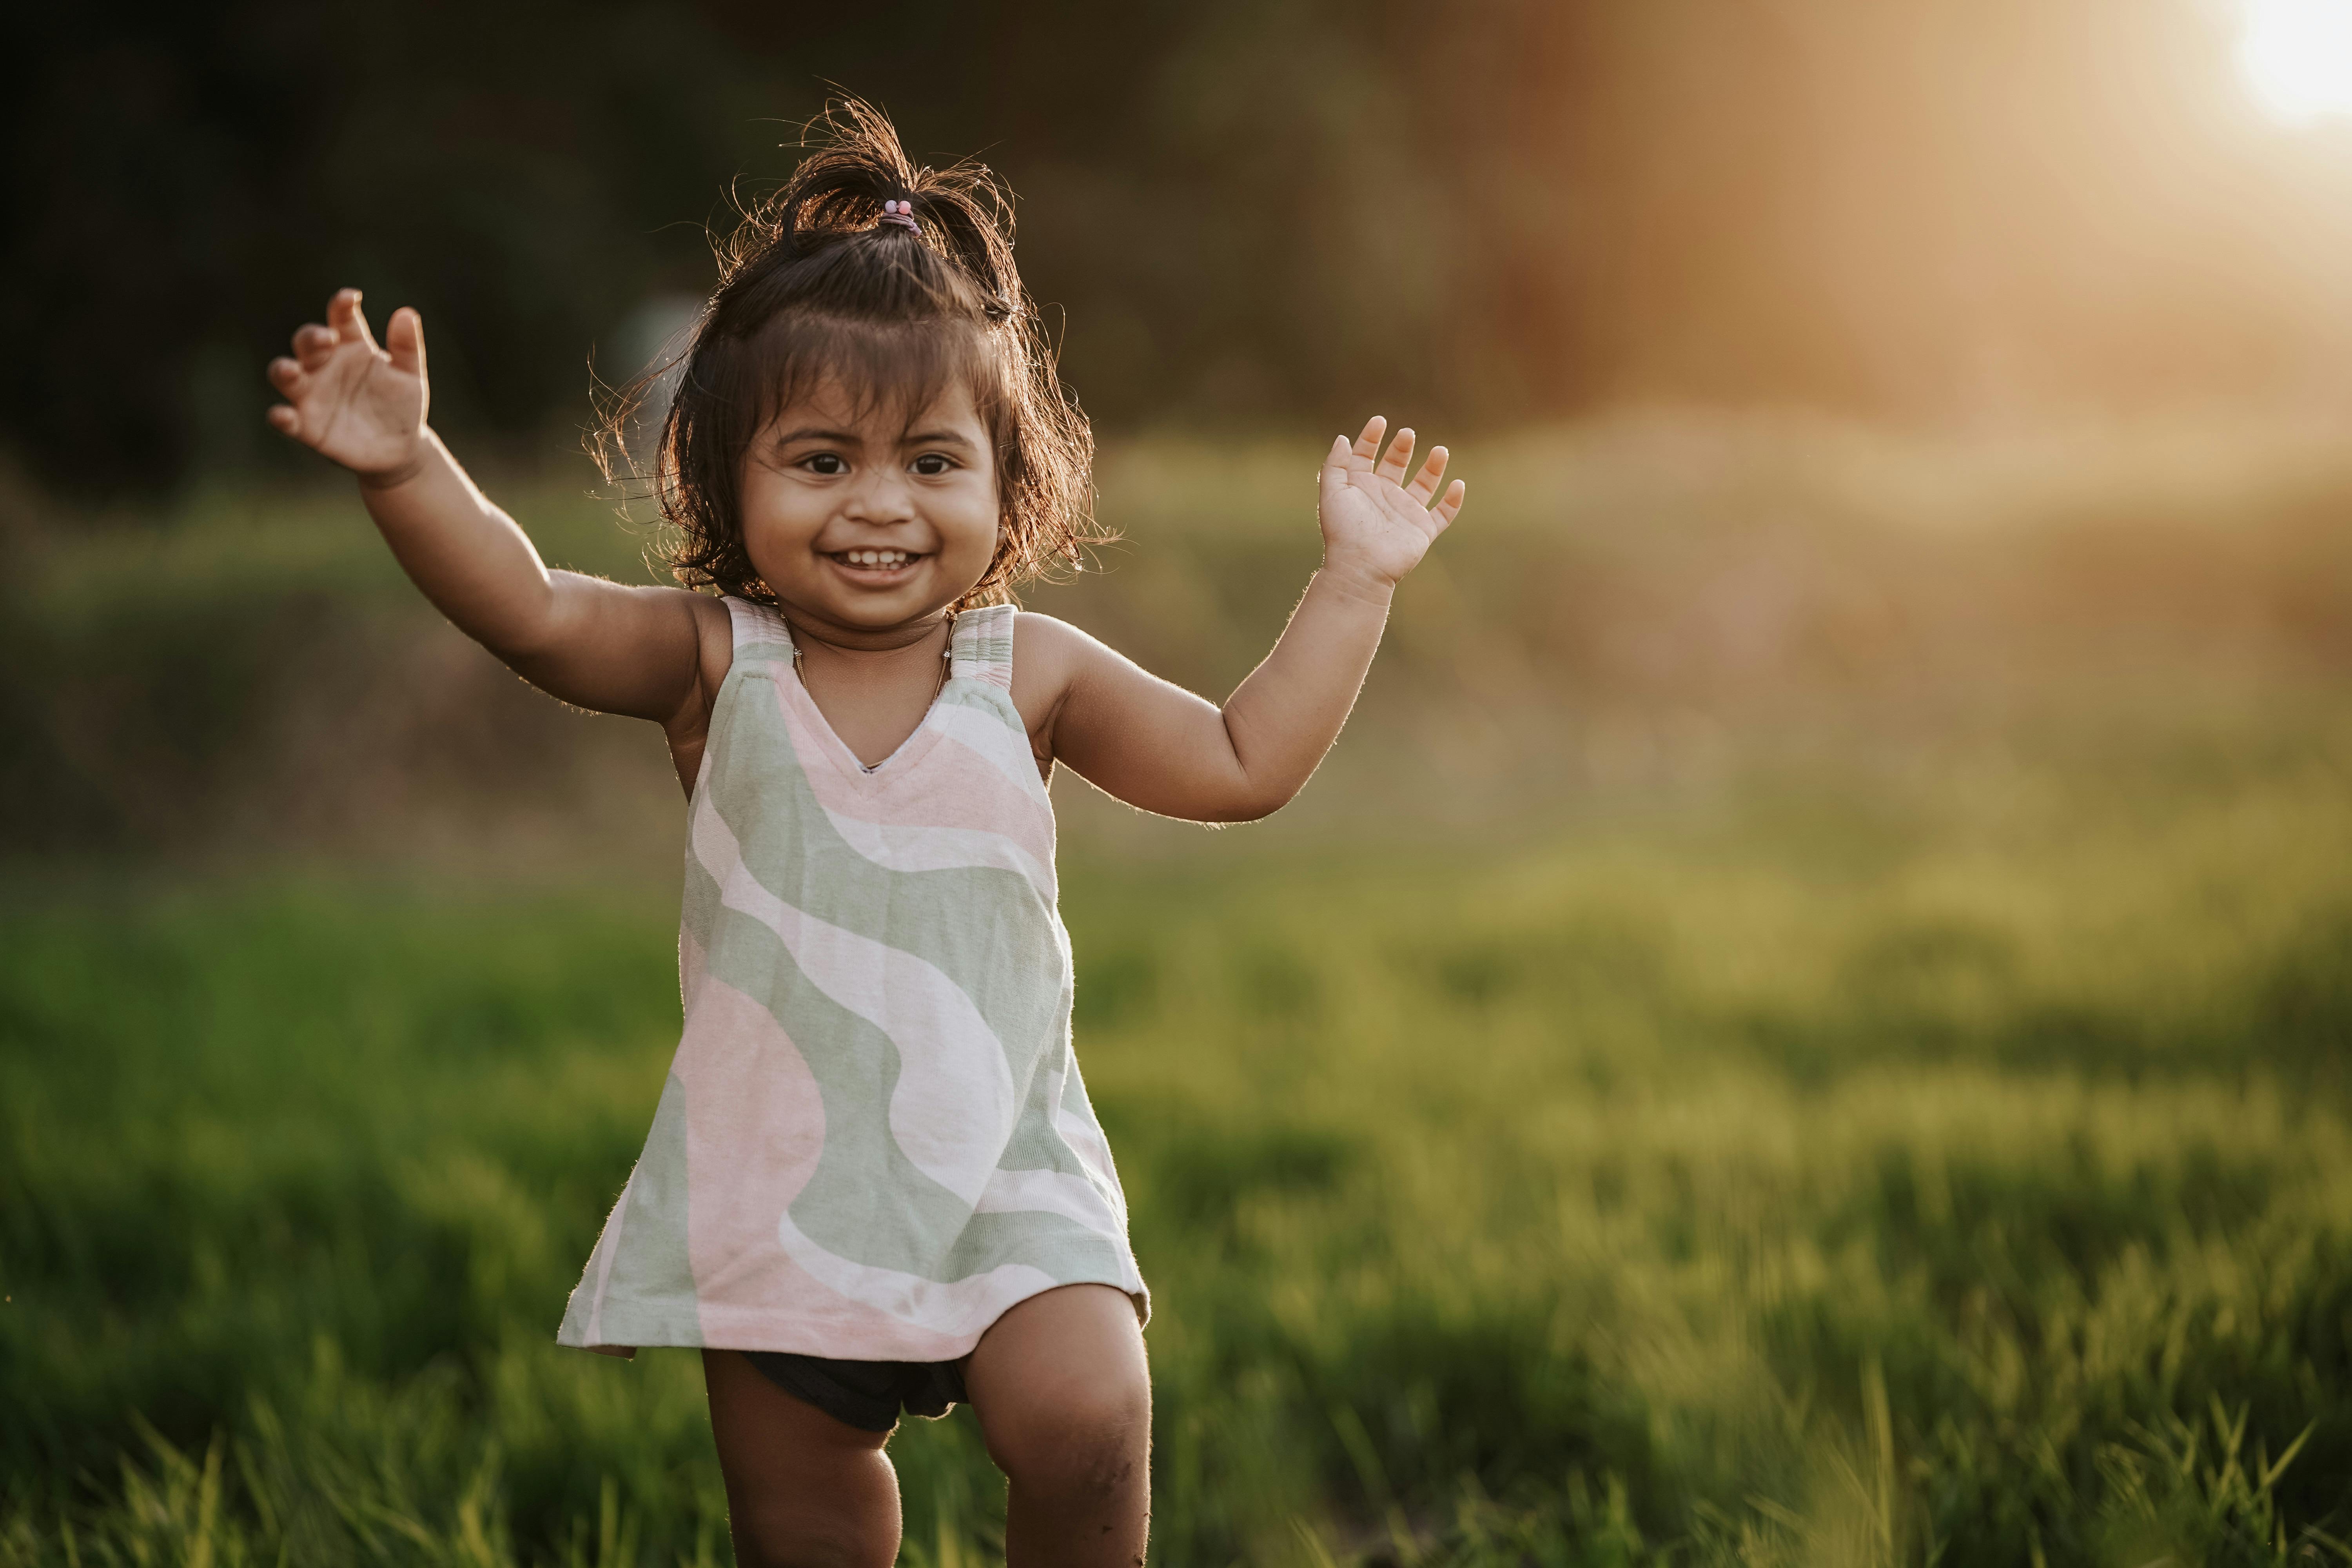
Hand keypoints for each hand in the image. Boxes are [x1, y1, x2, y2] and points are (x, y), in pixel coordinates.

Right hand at [265, 289, 430, 485]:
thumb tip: (407, 314)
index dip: (342, 305)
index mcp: (351, 346)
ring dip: (284, 370)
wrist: (401, 449)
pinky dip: (281, 417)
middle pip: (307, 342)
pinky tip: (285, 415)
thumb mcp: (409, 376)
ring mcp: (312, 394)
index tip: (351, 299)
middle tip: (327, 340)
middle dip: (312, 338)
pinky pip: (286, 419)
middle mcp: (325, 365)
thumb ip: (407, 347)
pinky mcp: (306, 426)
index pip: (341, 318)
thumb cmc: (401, 405)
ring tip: (292, 370)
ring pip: (285, 375)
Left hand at [1316, 417, 1465, 591]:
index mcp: (1360, 488)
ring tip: (1440, 450)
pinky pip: (1443, 514)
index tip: (1379, 421)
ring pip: (1424, 485)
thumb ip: (1335, 464)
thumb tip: (1343, 439)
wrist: (1360, 567)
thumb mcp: (1332, 492)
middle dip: (1402, 448)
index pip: (1365, 457)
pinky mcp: (1422, 531)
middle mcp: (1383, 498)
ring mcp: (1405, 514)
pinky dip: (1453, 500)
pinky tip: (1457, 484)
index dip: (1370, 438)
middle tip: (1407, 434)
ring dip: (1433, 467)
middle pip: (1395, 465)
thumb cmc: (1343, 531)